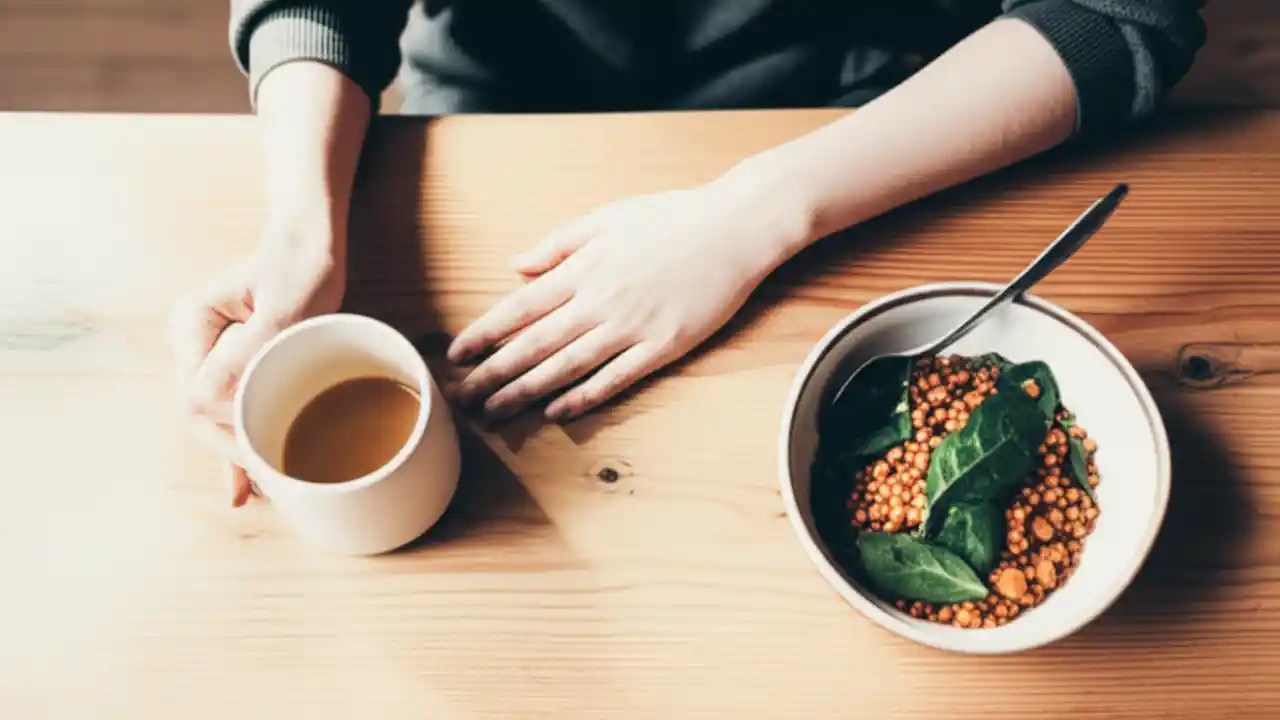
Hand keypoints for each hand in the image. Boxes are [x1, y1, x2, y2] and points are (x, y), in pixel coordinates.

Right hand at [169, 221, 344, 505]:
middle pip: (197, 414)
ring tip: (260, 492)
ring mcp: (209, 354)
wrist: (311, 246)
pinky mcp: (231, 364)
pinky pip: (227, 410)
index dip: (226, 430)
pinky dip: (237, 444)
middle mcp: (192, 342)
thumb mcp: (286, 308)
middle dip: (230, 448)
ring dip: (235, 451)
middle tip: (272, 478)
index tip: (264, 451)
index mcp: (193, 324)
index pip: (195, 396)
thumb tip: (209, 400)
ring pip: (213, 417)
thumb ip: (251, 350)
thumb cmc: (302, 268)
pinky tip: (241, 488)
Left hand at [449, 177, 811, 421]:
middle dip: (494, 374)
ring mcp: (632, 326)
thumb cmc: (672, 217)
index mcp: (584, 268)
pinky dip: (583, 397)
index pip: (520, 307)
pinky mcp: (663, 346)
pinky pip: (615, 377)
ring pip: (566, 366)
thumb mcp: (607, 218)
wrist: (735, 227)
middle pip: (535, 344)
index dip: (485, 334)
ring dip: (526, 392)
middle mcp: (600, 300)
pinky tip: (557, 411)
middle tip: (462, 399)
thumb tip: (515, 266)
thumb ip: (558, 245)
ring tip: (496, 412)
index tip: (456, 356)